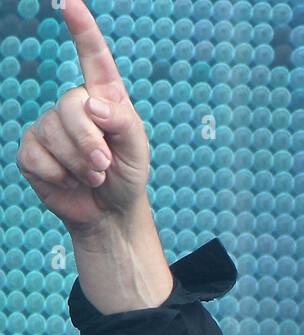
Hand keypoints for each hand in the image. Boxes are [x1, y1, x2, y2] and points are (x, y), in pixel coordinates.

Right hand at [16, 0, 150, 234]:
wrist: (110, 213)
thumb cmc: (126, 176)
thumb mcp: (138, 150)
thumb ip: (123, 123)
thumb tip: (94, 105)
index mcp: (103, 97)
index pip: (93, 57)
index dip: (82, 29)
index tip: (71, 3)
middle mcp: (74, 106)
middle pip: (70, 106)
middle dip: (89, 141)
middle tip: (104, 165)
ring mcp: (50, 126)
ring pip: (54, 134)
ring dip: (78, 164)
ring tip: (92, 176)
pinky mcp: (34, 152)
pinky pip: (38, 157)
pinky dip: (59, 176)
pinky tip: (70, 182)